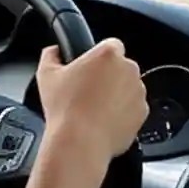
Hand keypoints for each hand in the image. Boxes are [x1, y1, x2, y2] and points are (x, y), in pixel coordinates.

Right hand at [35, 38, 147, 169]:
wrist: (80, 143)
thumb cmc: (65, 109)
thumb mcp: (46, 75)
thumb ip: (51, 55)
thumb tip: (54, 51)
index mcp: (108, 54)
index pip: (110, 44)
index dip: (98, 56)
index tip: (89, 67)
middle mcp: (129, 70)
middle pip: (120, 66)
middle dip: (108, 76)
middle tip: (87, 90)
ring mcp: (138, 92)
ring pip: (128, 88)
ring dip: (116, 94)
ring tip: (93, 108)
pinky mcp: (142, 114)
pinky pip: (132, 108)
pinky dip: (122, 113)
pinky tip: (102, 121)